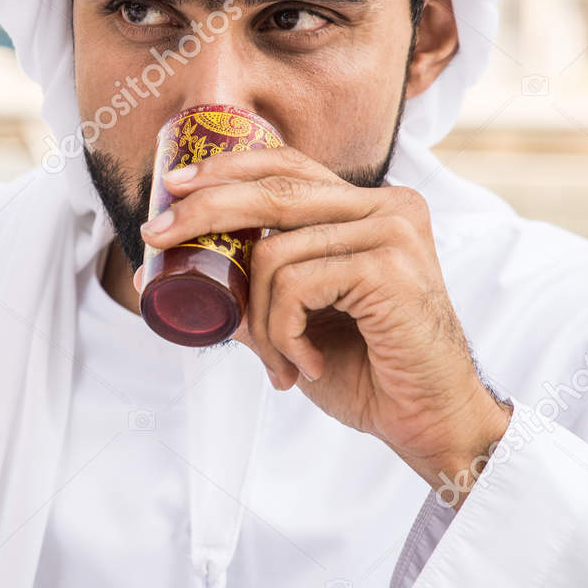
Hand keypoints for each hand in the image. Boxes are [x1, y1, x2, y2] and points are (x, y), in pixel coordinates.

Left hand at [134, 145, 511, 503]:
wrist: (431, 422)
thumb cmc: (370, 371)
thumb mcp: (300, 320)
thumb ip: (258, 289)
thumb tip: (179, 273)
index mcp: (371, 207)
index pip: (289, 166)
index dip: (227, 168)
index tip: (173, 185)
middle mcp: (389, 206)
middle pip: (273, 190)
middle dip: (203, 212)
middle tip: (156, 238)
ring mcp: (393, 231)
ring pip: (274, 252)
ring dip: (258, 320)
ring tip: (280, 361)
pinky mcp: (388, 266)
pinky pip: (295, 285)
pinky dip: (283, 332)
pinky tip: (306, 364)